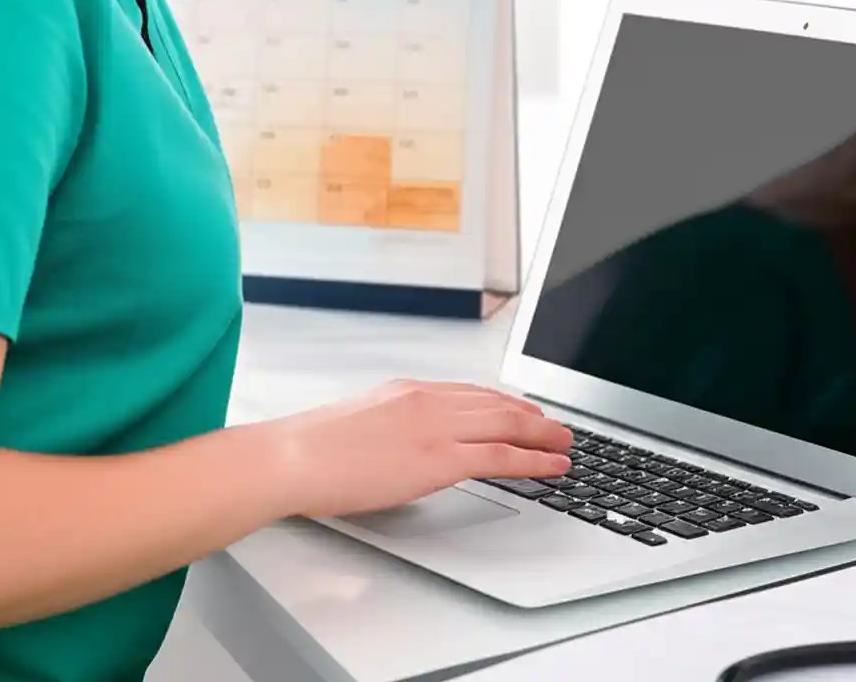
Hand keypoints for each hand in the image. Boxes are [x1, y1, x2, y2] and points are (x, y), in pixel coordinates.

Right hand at [257, 380, 572, 518]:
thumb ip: (387, 430)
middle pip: (495, 404)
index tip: (519, 408)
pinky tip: (553, 464)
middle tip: (555, 425)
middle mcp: (427, 400)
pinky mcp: (439, 458)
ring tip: (565, 443)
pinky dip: (534, 459)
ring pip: (507, 425)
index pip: (468, 392)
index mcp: (406, 391)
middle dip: (531, 415)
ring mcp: (436, 427)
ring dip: (543, 434)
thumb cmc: (308, 450)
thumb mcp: (355, 426)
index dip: (501, 402)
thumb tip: (399, 448)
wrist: (290, 458)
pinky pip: (501, 456)